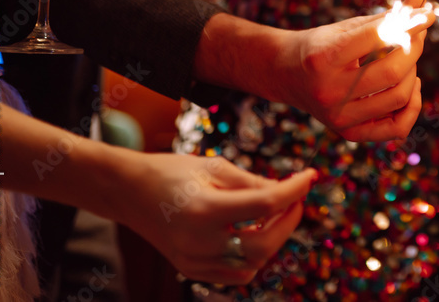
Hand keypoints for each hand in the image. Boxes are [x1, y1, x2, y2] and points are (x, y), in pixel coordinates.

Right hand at [116, 153, 315, 284]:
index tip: (310, 177)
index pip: (265, 204)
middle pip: (263, 244)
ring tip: (275, 213)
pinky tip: (256, 232)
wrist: (128, 192)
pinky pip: (236, 273)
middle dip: (288, 220)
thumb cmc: (172, 171)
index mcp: (204, 209)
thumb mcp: (214, 166)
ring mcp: (193, 261)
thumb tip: (286, 193)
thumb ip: (252, 182)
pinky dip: (254, 257)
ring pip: (253, 263)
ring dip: (273, 239)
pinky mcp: (191, 269)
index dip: (293, 191)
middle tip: (295, 198)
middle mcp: (198, 241)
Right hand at [276, 0, 432, 140]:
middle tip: (417, 35)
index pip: (379, 37)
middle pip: (393, 71)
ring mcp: (339, 116)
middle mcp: (329, 91)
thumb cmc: (320, 45)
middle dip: (414, 48)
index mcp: (324, 57)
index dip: (409, 24)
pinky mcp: (349, 132)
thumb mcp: (346, 27)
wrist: (285, 75)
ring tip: (407, 59)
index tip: (427, 14)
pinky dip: (412, 106)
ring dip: (413, 72)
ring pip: (399, 97)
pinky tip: (410, 85)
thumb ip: (385, 17)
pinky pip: (397, 127)